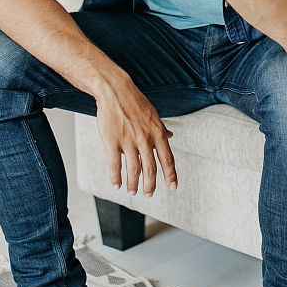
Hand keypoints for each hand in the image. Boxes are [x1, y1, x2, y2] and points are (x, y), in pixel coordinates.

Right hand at [95, 79, 177, 195]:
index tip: (173, 187)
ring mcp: (128, 141)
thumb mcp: (153, 115)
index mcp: (157, 133)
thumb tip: (170, 136)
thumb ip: (161, 129)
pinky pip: (115, 165)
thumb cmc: (135, 102)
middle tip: (148, 194)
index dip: (171, 175)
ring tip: (132, 192)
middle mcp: (145, 139)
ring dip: (133, 184)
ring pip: (133, 170)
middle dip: (150, 185)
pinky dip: (116, 177)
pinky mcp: (112, 142)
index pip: (167, 159)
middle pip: (150, 168)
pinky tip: (116, 184)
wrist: (115, 91)